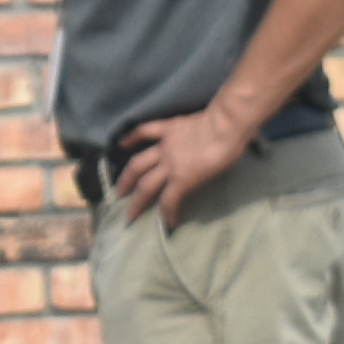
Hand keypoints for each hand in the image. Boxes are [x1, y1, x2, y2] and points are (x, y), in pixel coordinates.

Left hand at [106, 97, 260, 221]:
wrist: (225, 125)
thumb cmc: (223, 119)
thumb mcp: (199, 121)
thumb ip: (194, 131)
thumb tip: (203, 139)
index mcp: (169, 129)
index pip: (144, 131)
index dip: (130, 138)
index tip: (121, 143)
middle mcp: (164, 148)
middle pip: (136, 165)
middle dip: (125, 181)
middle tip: (118, 194)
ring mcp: (171, 165)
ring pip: (145, 185)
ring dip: (136, 201)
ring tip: (130, 215)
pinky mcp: (182, 180)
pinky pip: (169, 200)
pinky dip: (167, 213)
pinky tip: (168, 224)